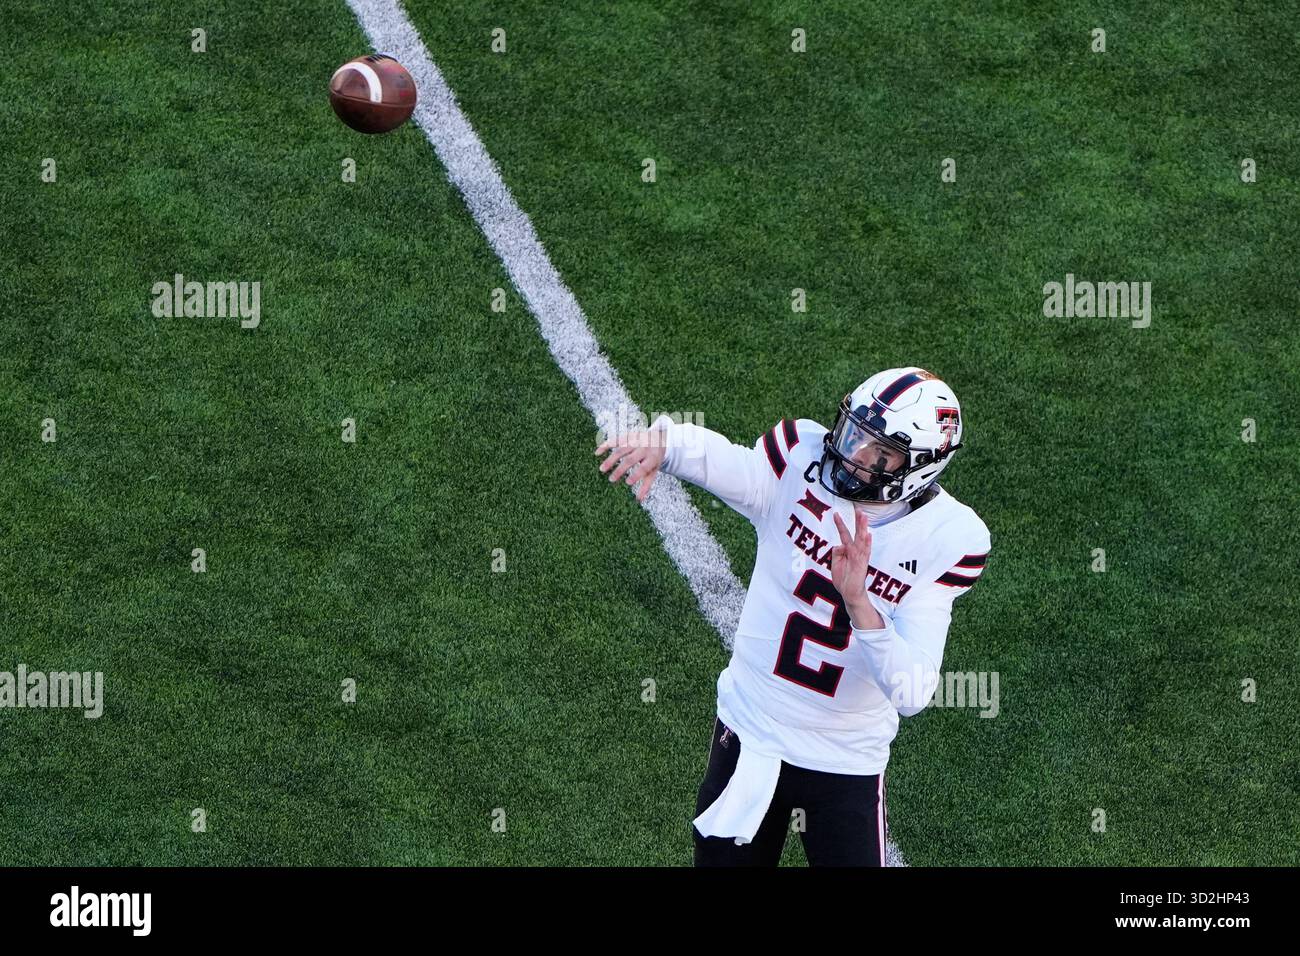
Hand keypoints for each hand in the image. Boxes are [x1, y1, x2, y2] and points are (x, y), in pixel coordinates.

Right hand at [595, 430, 667, 501]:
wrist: (658, 437)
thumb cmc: (654, 458)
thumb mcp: (654, 470)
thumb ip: (647, 484)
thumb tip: (639, 499)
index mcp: (652, 458)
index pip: (644, 467)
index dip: (636, 475)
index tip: (627, 483)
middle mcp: (644, 448)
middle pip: (630, 459)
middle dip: (620, 469)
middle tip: (611, 479)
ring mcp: (635, 440)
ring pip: (621, 449)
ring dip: (610, 459)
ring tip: (602, 469)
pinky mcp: (628, 435)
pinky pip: (616, 439)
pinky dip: (606, 445)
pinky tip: (597, 452)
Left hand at [832, 509, 883, 629]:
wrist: (849, 594)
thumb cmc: (844, 579)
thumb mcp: (836, 564)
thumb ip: (837, 553)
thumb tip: (838, 544)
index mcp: (849, 551)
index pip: (845, 535)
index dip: (840, 525)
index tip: (835, 513)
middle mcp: (856, 552)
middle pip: (857, 534)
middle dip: (858, 521)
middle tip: (859, 509)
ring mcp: (860, 558)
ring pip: (862, 540)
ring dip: (863, 528)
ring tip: (863, 517)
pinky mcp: (862, 565)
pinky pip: (864, 553)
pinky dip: (866, 544)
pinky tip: (868, 535)